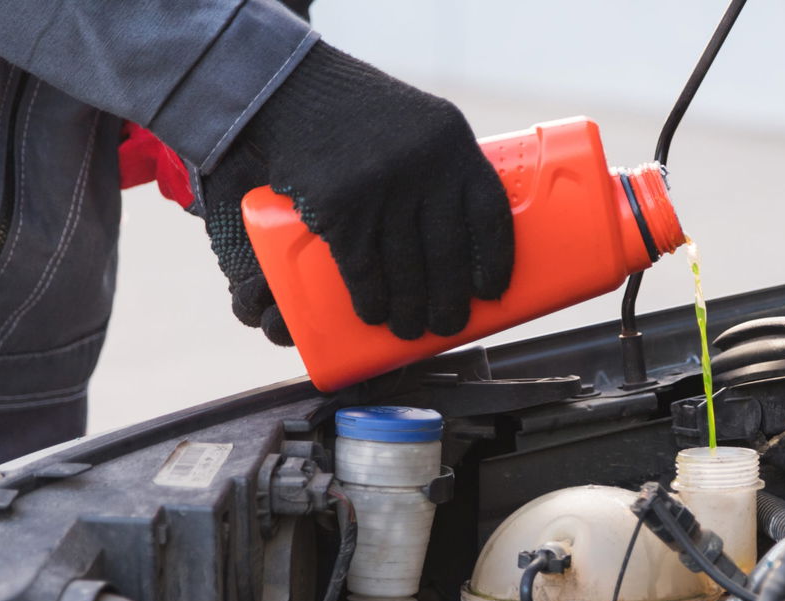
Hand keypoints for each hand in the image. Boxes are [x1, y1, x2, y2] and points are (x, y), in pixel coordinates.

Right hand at [202, 42, 514, 343]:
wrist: (288, 87)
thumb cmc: (360, 114)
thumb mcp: (419, 124)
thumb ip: (442, 167)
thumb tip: (467, 238)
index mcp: (454, 143)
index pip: (489, 215)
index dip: (495, 261)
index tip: (491, 292)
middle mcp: (425, 165)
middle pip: (448, 254)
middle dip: (449, 302)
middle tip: (446, 325)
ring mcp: (384, 187)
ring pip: (406, 269)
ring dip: (409, 310)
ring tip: (410, 329)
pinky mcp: (342, 206)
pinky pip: (363, 268)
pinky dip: (370, 300)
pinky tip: (374, 315)